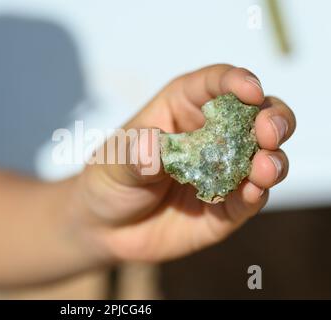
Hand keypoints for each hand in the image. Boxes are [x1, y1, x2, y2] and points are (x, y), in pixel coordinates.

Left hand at [77, 64, 295, 261]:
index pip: (215, 84)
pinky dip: (257, 193)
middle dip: (271, 118)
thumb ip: (134, 156)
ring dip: (272, 158)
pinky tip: (253, 192)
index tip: (250, 91)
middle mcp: (210, 135)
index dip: (236, 82)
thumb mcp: (114, 163)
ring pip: (264, 156)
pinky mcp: (226, 206)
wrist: (106, 228)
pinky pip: (250, 197)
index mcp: (182, 108)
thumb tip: (152, 145)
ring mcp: (222, 171)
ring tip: (263, 168)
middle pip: (255, 115)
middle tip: (268, 131)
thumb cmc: (108, 181)